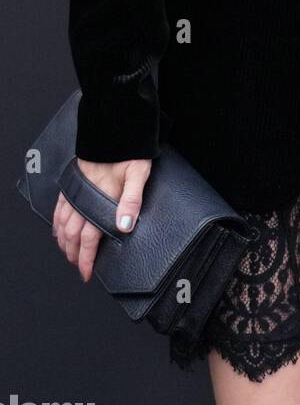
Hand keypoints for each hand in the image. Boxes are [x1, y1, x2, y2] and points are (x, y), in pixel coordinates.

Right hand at [52, 157, 151, 282]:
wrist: (112, 131)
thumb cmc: (128, 152)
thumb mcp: (138, 175)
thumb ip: (131, 201)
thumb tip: (124, 227)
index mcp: (100, 201)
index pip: (90, 238)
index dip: (87, 259)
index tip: (87, 273)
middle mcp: (84, 199)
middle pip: (74, 235)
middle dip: (75, 255)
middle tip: (79, 267)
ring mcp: (76, 192)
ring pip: (63, 224)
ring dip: (65, 242)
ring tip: (69, 254)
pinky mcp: (72, 184)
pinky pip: (59, 208)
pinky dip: (57, 223)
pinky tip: (58, 230)